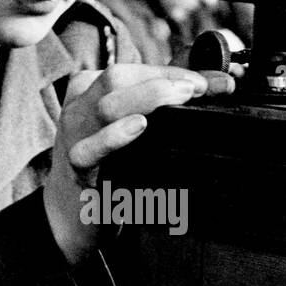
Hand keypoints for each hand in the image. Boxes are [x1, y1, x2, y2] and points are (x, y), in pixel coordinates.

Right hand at [43, 64, 234, 262]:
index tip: (215, 81)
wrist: (71, 216)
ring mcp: (75, 137)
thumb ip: (159, 103)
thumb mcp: (125, 127)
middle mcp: (79, 109)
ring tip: (179, 97)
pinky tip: (139, 127)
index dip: (175, 70)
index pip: (133, 70)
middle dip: (163, 78)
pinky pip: (90, 149)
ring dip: (147, 97)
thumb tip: (212, 82)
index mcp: (89, 90)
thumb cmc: (106, 166)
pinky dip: (115, 136)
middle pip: (117, 78)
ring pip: (106, 105)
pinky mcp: (77, 170)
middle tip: (199, 88)